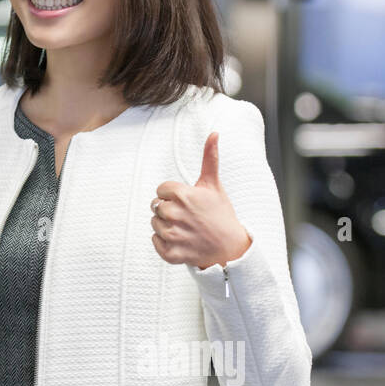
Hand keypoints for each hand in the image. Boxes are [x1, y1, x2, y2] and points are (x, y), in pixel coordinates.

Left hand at [150, 131, 251, 269]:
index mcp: (183, 195)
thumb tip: (214, 133)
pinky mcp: (170, 253)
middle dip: (168, 209)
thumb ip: (209, 158)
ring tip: (185, 229)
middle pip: (155, 206)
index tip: (187, 202)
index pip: (161, 189)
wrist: (230, 248)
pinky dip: (164, 243)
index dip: (173, 195)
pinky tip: (181, 240)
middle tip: (187, 216)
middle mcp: (175, 214)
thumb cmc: (221, 214)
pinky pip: (154, 241)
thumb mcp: (214, 185)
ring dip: (166, 226)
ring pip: (154, 224)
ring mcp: (172, 235)